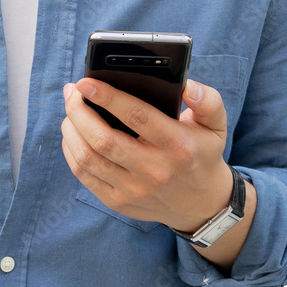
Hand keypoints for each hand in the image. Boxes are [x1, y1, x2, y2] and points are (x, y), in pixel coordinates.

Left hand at [61, 77, 234, 231]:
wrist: (202, 205)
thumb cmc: (202, 153)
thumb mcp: (216, 125)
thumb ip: (207, 100)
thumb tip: (187, 86)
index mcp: (178, 146)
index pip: (137, 117)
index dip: (107, 97)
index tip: (85, 81)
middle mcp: (155, 170)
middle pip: (103, 139)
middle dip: (79, 111)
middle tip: (72, 91)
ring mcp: (134, 190)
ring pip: (88, 158)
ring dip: (71, 129)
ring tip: (70, 108)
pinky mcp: (119, 202)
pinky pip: (84, 175)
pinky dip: (71, 150)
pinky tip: (72, 132)